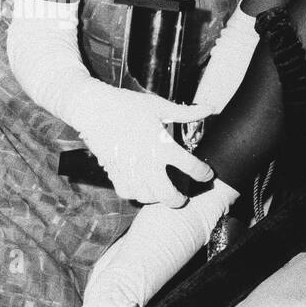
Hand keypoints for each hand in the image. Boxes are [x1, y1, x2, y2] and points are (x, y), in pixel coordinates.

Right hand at [76, 83, 213, 206]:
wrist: (94, 109)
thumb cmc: (128, 105)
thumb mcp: (160, 107)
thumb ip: (187, 113)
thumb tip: (211, 108)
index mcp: (162, 146)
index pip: (191, 168)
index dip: (204, 174)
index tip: (206, 174)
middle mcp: (148, 163)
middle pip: (168, 196)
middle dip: (179, 200)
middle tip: (183, 197)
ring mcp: (130, 171)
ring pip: (147, 198)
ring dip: (158, 197)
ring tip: (162, 190)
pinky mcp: (114, 172)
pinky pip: (127, 193)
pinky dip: (136, 194)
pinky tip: (142, 187)